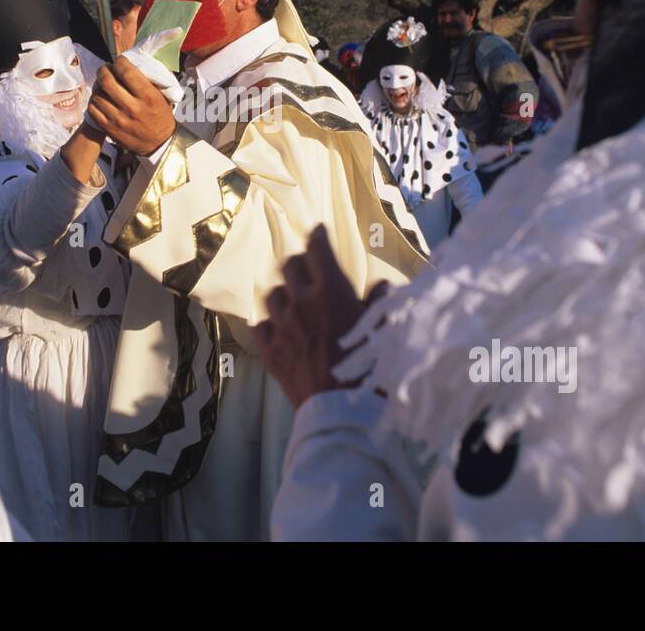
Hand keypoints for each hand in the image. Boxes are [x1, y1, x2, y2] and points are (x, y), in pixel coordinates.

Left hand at [88, 56, 175, 155]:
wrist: (158, 143)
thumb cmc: (160, 115)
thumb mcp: (161, 96)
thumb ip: (148, 79)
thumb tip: (133, 61)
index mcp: (148, 97)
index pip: (127, 72)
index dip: (119, 62)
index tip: (119, 61)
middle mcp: (132, 108)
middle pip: (107, 81)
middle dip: (104, 70)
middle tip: (106, 68)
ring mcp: (119, 119)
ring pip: (97, 94)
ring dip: (98, 84)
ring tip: (103, 83)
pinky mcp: (109, 128)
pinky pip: (93, 109)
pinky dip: (95, 100)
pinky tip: (101, 97)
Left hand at [254, 225, 391, 408]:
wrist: (343, 412)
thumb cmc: (370, 369)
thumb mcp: (383, 329)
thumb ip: (380, 302)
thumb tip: (381, 286)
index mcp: (331, 290)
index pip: (317, 248)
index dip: (317, 236)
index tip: (318, 231)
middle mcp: (302, 301)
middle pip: (290, 265)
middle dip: (301, 262)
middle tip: (308, 268)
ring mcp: (282, 326)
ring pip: (273, 293)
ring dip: (284, 292)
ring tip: (293, 299)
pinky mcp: (270, 351)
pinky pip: (260, 324)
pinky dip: (269, 322)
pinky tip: (278, 327)